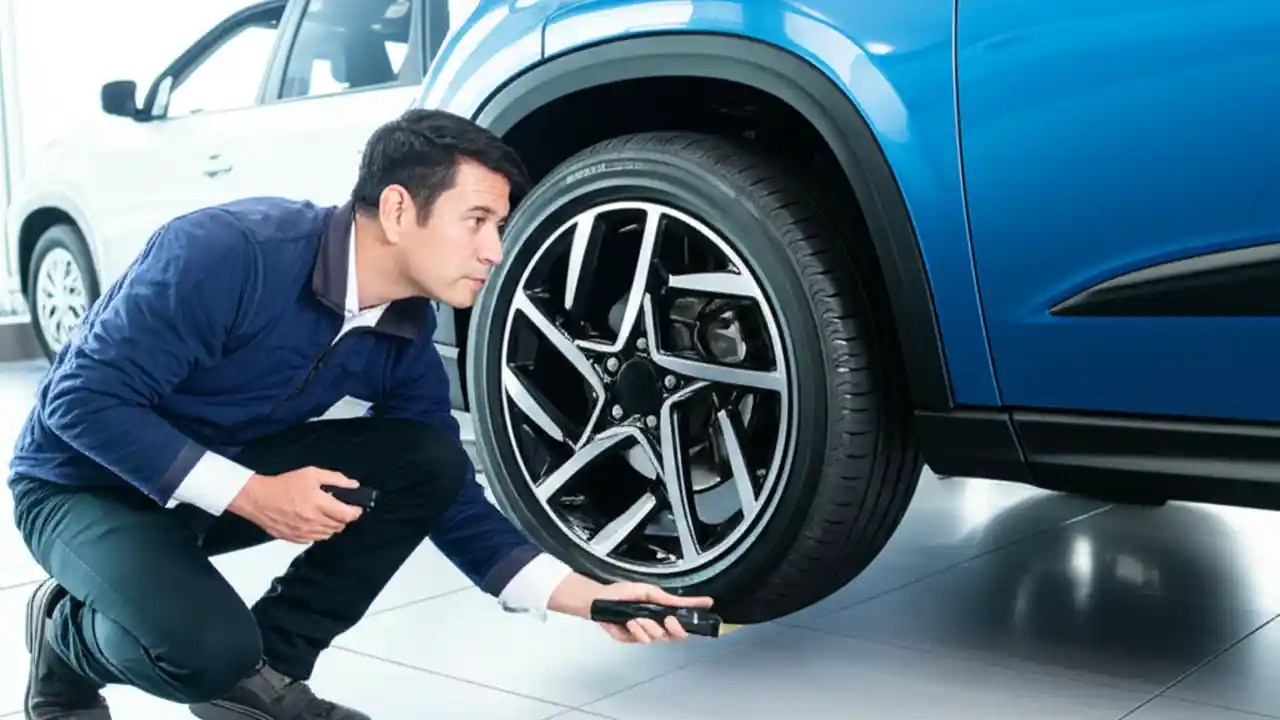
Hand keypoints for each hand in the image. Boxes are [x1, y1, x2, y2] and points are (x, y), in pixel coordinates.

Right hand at [227, 467, 363, 543]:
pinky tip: (314, 523)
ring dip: (332, 526)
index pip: (347, 515)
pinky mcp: (295, 539)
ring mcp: (304, 532)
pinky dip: (318, 532)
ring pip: (328, 535)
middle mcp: (313, 521)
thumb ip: (335, 479)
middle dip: (344, 518)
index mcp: (319, 504)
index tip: (356, 508)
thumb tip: (353, 485)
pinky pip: (314, 539)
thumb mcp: (311, 474)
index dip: (355, 512)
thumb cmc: (284, 484)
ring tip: (327, 515)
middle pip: (339, 526)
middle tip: (340, 509)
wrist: (258, 498)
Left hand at [547, 572, 714, 643]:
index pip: (684, 620)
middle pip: (676, 636)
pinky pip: (641, 640)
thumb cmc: (621, 591)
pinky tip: (629, 623)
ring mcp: (644, 633)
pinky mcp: (631, 639)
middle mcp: (656, 624)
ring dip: (649, 627)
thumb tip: (693, 600)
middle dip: (674, 629)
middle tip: (668, 620)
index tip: (702, 610)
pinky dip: (636, 631)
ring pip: (658, 638)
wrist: (597, 599)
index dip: (695, 619)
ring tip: (637, 617)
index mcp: (662, 611)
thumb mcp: (647, 591)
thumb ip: (669, 599)